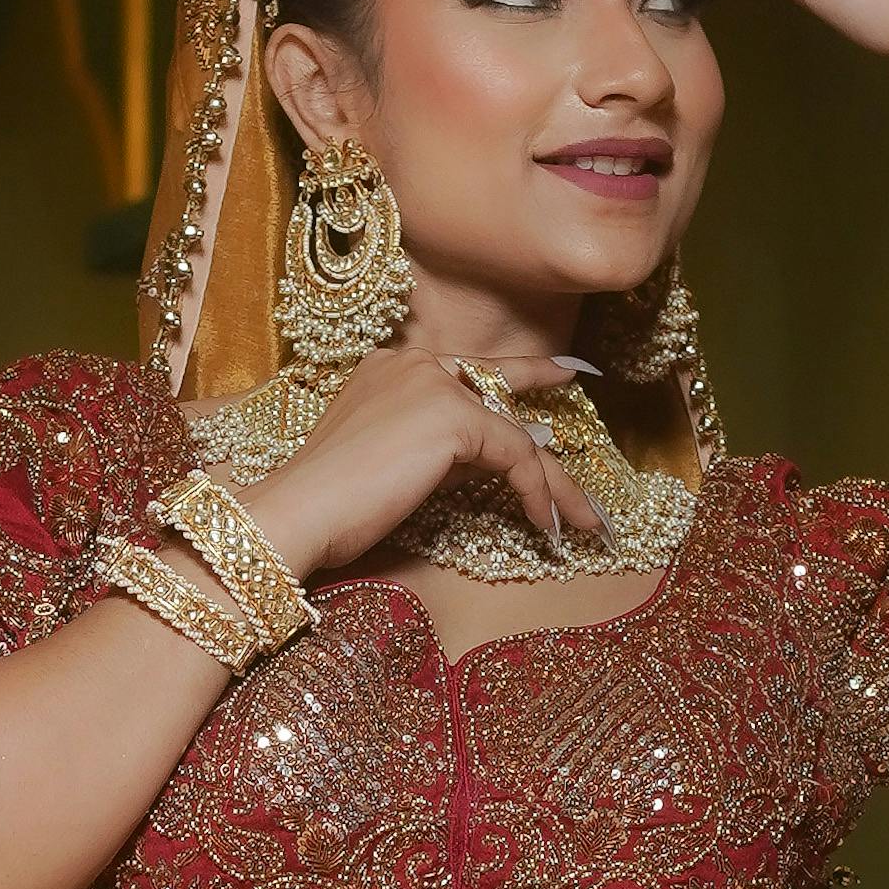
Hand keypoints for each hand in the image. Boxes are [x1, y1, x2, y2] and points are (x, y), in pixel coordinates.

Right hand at [231, 338, 611, 584]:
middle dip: (547, 443)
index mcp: (393, 368)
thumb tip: (521, 451)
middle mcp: (416, 363)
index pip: (472, 372)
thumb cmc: (335, 504)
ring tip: (586, 522)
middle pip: (501, 402)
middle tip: (589, 449)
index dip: (525, 372)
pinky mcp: (452, 416)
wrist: (298, 511)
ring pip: (515, 437)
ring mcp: (434, 384)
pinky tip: (548, 524)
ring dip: (555, 485)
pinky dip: (538, 494)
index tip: (568, 370)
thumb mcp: (402, 469)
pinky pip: (516, 458)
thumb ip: (453, 453)